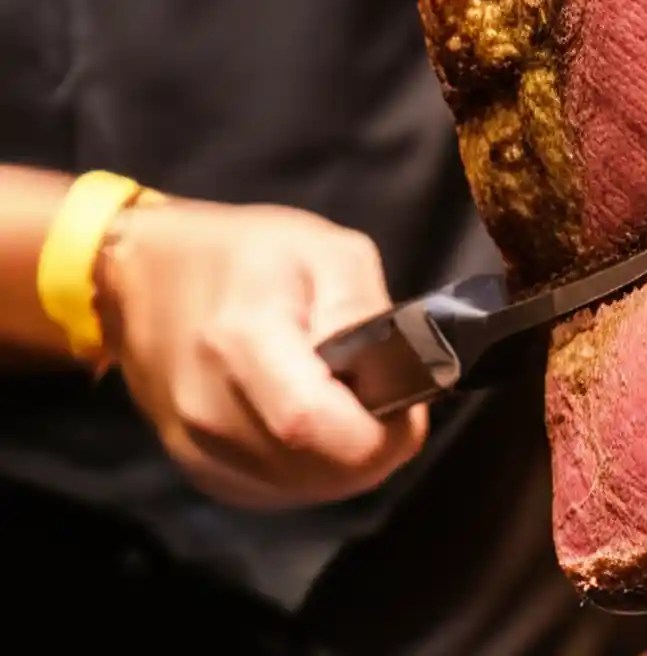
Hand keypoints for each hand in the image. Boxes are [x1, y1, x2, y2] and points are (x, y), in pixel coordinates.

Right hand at [96, 198, 428, 509]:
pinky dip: (313, 466)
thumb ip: (365, 313)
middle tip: (377, 394)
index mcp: (240, 343)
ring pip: (309, 489)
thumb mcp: (326, 252)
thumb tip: (395, 376)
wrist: (144, 279)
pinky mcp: (202, 474)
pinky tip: (311, 423)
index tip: (406, 402)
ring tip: (341, 400)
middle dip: (373, 443)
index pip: (317, 425)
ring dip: (345, 457)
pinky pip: (283, 491)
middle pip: (322, 469)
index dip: (380, 430)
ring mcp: (200, 452)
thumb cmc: (243, 255)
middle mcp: (210, 412)